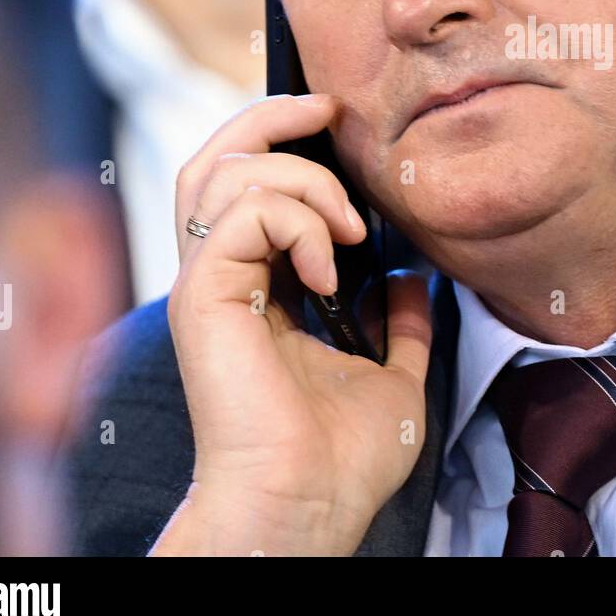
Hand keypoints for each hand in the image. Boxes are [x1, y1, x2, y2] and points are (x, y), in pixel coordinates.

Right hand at [151, 94, 431, 555]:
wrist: (311, 506)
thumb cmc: (342, 458)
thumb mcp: (392, 375)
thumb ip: (398, 325)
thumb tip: (412, 282)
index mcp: (256, 290)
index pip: (243, 185)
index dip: (284, 140)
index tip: (338, 122)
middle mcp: (220, 278)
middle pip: (210, 159)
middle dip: (268, 117)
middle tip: (328, 109)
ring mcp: (205, 285)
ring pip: (220, 171)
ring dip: (301, 177)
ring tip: (352, 229)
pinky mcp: (203, 297)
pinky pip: (240, 214)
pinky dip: (296, 220)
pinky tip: (333, 270)